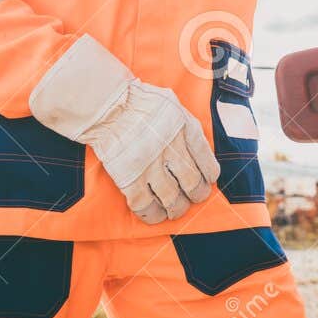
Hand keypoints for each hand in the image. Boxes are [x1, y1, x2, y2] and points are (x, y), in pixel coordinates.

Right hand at [84, 81, 219, 223]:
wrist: (107, 106)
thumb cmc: (140, 102)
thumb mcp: (173, 106)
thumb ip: (187, 126)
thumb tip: (199, 148)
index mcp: (186, 130)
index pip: (207, 162)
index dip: (209, 176)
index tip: (207, 180)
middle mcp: (172, 150)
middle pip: (193, 184)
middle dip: (196, 195)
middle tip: (194, 196)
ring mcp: (150, 166)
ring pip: (172, 199)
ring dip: (177, 208)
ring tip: (176, 209)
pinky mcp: (130, 179)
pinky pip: (146, 206)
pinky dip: (153, 215)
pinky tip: (156, 214)